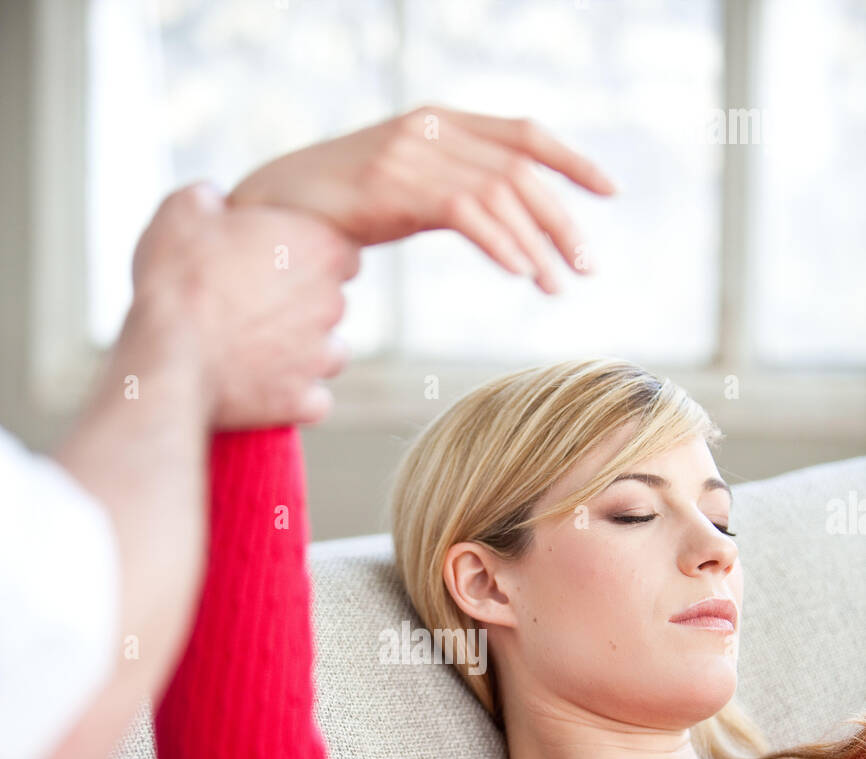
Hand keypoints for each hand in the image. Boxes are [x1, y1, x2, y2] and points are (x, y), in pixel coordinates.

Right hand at [131, 183, 360, 425]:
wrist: (168, 356)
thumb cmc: (177, 280)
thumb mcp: (183, 212)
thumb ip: (210, 198)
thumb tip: (214, 201)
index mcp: (317, 247)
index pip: (343, 251)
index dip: (311, 257)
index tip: (279, 265)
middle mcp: (332, 302)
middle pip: (334, 303)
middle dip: (304, 306)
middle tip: (256, 307)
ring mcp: (320, 356)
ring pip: (329, 354)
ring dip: (303, 353)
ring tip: (258, 350)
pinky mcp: (302, 401)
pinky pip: (313, 401)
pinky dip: (293, 397)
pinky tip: (263, 387)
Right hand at [228, 106, 617, 293]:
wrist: (263, 209)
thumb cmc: (330, 210)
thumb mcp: (399, 191)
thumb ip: (445, 192)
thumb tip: (497, 224)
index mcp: (437, 121)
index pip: (522, 133)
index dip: (571, 160)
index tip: (609, 192)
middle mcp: (429, 127)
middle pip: (521, 168)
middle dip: (563, 219)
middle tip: (588, 266)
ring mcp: (409, 153)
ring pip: (499, 193)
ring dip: (537, 243)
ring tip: (558, 285)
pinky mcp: (390, 185)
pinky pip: (463, 212)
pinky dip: (500, 243)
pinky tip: (521, 273)